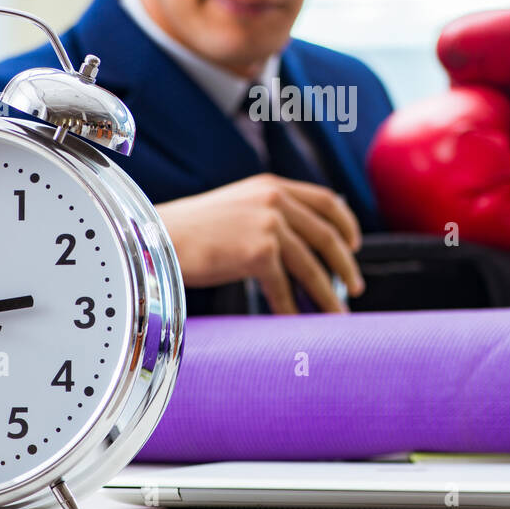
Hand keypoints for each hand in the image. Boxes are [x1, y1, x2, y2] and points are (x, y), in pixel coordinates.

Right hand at [156, 174, 364, 314]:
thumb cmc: (189, 231)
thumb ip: (265, 216)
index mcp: (271, 186)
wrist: (155, 238)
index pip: (326, 200)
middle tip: (355, 287)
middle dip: (345, 264)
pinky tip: (296, 323)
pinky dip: (292, 309)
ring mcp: (269, 224)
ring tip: (338, 315)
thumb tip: (296, 246)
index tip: (354, 245)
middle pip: (327, 236)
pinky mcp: (259, 252)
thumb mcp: (234, 209)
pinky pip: (285, 288)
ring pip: (312, 266)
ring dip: (327, 294)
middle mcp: (275, 200)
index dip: (346, 224)